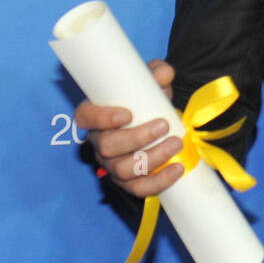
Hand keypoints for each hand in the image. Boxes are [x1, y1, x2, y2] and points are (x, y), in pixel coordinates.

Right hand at [73, 59, 184, 196]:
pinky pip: (138, 189)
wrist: (159, 121)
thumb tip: (164, 74)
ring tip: (176, 143)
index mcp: (96, 115)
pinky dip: (159, 182)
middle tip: (164, 125)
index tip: (127, 114)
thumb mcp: (149, 82)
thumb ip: (156, 73)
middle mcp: (99, 142)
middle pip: (107, 147)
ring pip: (123, 170)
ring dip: (152, 158)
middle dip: (137, 138)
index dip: (102, 118)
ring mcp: (112, 165)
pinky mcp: (129, 181)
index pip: (85, 117)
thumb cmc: (146, 99)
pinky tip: (177, 169)